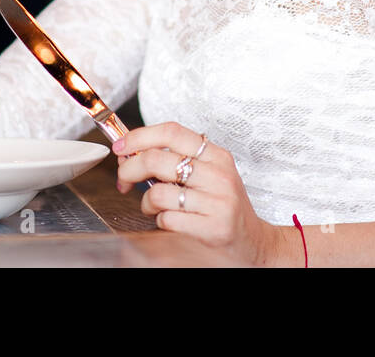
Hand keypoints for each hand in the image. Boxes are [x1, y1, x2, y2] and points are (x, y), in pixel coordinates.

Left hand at [113, 122, 284, 265]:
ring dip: (146, 202)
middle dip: (129, 169)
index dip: (139, 136)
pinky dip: (160, 220)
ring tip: (154, 206)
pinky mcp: (212, 228)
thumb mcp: (210, 174)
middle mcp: (219, 175)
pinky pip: (167, 219)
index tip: (121, 145)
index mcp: (216, 155)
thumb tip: (132, 151)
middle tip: (124, 179)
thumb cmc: (223, 205)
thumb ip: (177, 160)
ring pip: (157, 193)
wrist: (253, 241)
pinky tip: (170, 220)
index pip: (171, 132)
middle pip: (156, 160)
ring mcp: (217, 202)